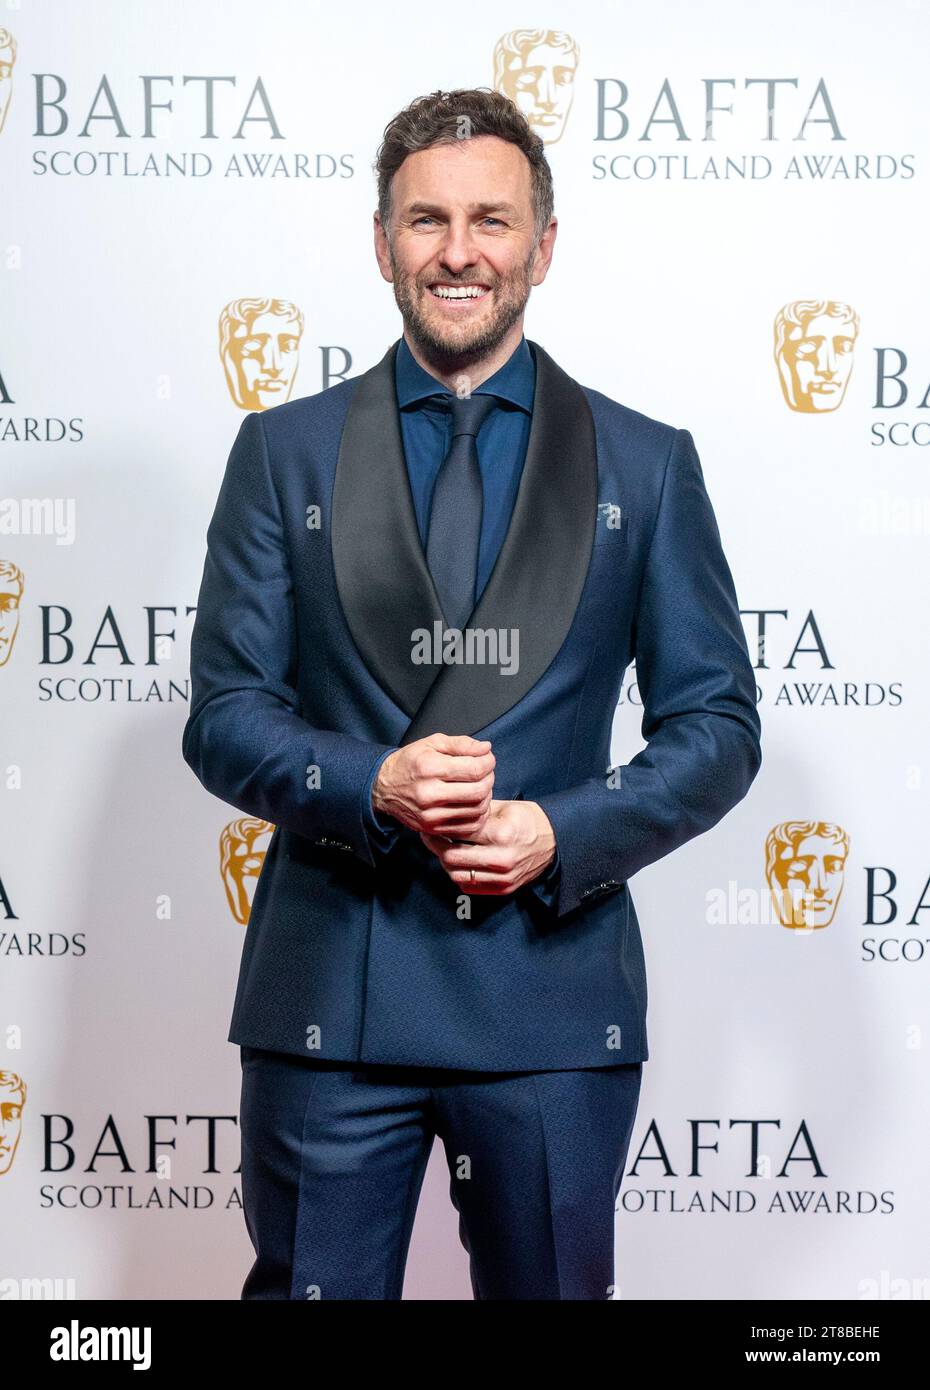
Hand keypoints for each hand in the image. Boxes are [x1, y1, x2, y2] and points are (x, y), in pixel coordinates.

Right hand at [372, 733, 494, 838]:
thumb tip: (486, 748)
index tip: (487, 758)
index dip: (488, 762)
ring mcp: (431, 815)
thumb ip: (461, 743)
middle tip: (485, 772)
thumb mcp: (432, 743)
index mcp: (430, 768)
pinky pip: (469, 827)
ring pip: (477, 810)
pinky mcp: (433, 829)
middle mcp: (430, 794)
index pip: (475, 769)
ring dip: (486, 796)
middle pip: (479, 791)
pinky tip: (474, 803)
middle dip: (489, 778)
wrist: (383, 788)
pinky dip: (478, 815)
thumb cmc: (409, 762)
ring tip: (479, 786)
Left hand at [421, 799, 555, 895]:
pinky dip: (459, 875)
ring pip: (457, 874)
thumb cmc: (528, 821)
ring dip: (446, 862)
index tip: (431, 823)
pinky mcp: (503, 889)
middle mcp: (501, 858)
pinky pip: (469, 887)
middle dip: (436, 846)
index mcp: (501, 833)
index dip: (440, 827)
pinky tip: (458, 862)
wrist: (555, 843)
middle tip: (429, 836)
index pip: (459, 832)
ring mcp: (502, 877)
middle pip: (453, 857)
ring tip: (442, 849)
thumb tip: (448, 811)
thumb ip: (476, 811)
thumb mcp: (505, 807)